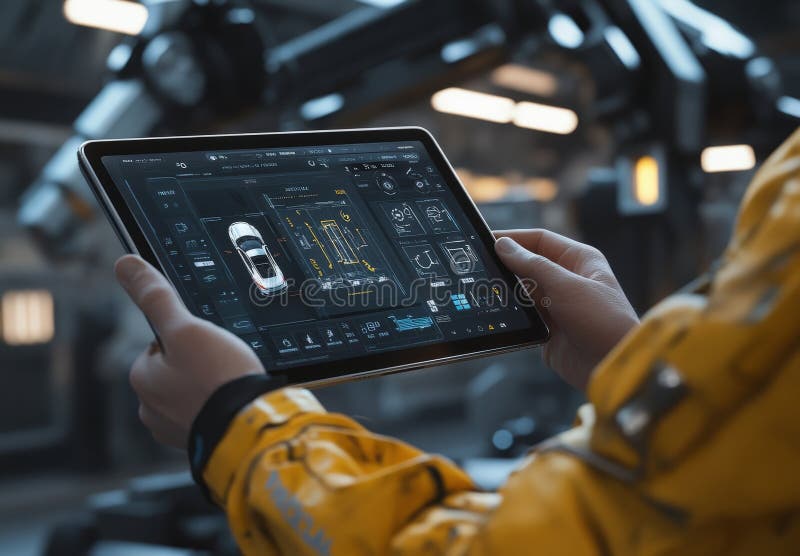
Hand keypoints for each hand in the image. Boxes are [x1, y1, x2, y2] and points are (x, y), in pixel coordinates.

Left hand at [115, 255, 264, 448]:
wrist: (249, 427)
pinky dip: (219, 407)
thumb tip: (125, 264)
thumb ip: (156, 296)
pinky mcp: (198, 442)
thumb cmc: (218, 378)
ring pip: (193, 393)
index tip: (210, 346)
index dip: (190, 338)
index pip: (162, 343)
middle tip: (225, 365)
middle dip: (201, 365)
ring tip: (232, 384)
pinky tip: (234, 403)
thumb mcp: (187, 328)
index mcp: (141, 377)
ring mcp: (174, 430)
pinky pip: (207, 414)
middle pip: (178, 369)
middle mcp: (149, 408)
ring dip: (211, 387)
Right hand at [494, 230, 638, 389]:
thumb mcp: (565, 286)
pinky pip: (524, 316)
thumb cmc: (602, 320)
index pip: (540, 240)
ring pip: (524, 291)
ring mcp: (558, 305)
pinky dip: (511, 313)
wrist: (612, 367)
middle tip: (479, 265)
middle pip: (529, 265)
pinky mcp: (549, 328)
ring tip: (484, 287)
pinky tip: (496, 310)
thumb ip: (532, 264)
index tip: (486, 239)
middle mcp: (568, 279)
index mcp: (579, 260)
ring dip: (507, 291)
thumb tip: (504, 245)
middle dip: (506, 265)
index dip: (514, 239)